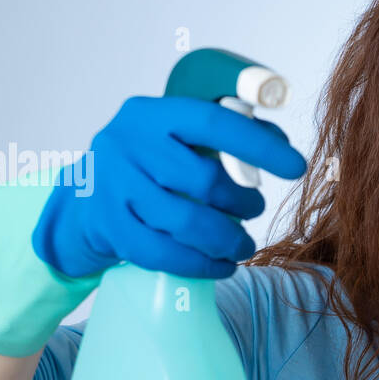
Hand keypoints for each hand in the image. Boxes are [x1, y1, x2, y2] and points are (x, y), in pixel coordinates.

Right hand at [32, 95, 307, 278]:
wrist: (82, 198)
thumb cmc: (147, 164)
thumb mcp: (177, 137)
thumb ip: (227, 132)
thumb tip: (279, 140)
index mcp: (151, 114)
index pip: (213, 123)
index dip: (259, 146)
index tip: (295, 166)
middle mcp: (126, 145)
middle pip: (203, 180)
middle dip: (242, 202)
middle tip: (255, 209)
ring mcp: (112, 187)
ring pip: (186, 222)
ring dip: (227, 239)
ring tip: (242, 244)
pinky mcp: (108, 227)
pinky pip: (163, 254)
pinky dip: (200, 264)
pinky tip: (221, 265)